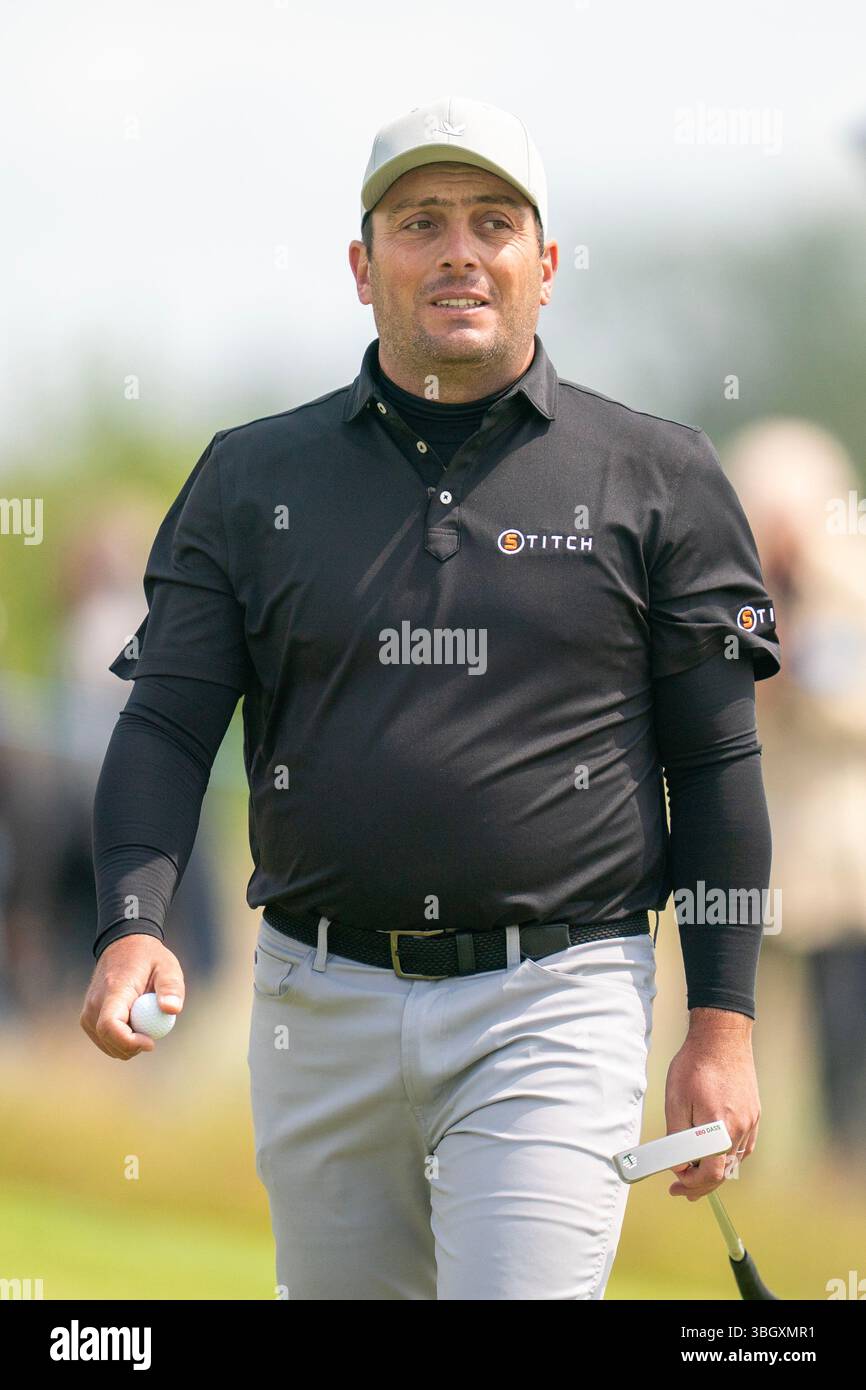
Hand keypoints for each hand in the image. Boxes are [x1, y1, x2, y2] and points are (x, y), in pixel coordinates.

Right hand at [80, 934, 184, 1060]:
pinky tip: (132, 1023)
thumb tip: (172, 1010)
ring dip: (127, 1044)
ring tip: (142, 1020)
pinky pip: (103, 1039)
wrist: (123, 945)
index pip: (110, 1026)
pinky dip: (119, 1040)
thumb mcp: (167, 966)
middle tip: (152, 1035)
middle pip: (108, 1040)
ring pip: (105, 1044)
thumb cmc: (149, 958)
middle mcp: (95, 1002)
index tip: (151, 1043)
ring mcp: (88, 1011)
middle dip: (132, 1047)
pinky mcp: (87, 1017)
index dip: (129, 1042)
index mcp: (114, 990)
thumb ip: (171, 987)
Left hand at [664, 1006, 759, 1199]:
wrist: (722, 1037)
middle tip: (681, 1190)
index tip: (676, 1186)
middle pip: (724, 1172)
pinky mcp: (755, 1114)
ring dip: (715, 1171)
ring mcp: (751, 1122)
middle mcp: (741, 1129)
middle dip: (701, 1184)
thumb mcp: (675, 1102)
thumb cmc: (694, 1066)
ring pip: (734, 1160)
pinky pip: (742, 1146)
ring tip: (694, 1176)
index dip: (691, 1184)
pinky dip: (727, 1156)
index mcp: (720, 1129)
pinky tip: (714, 1155)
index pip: (711, 1174)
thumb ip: (677, 1138)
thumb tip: (680, 1165)